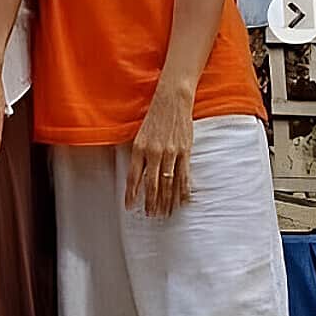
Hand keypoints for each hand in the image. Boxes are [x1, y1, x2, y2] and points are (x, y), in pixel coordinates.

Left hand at [125, 85, 193, 216]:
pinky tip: (183, 201)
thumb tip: (138, 173)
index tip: (130, 206)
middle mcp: (154, 152)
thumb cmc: (154, 116)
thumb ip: (139, 154)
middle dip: (150, 202)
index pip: (133, 177)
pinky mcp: (185, 151)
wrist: (172, 100)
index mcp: (139, 148)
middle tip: (151, 215)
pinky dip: (183, 190)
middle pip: (151, 184)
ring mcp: (171, 153)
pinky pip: (184, 175)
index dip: (131, 193)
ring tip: (165, 213)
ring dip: (166, 200)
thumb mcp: (140, 135)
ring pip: (167, 182)